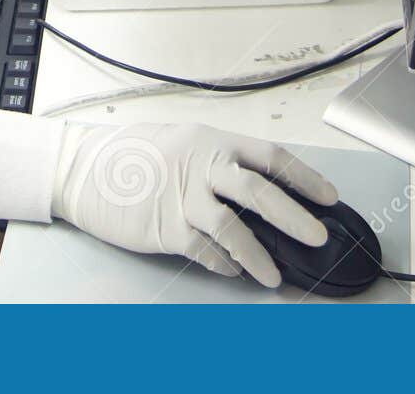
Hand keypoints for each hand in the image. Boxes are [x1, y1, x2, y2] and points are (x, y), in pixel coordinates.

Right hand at [50, 121, 337, 286]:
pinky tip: (233, 269)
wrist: (85, 167)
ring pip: (233, 227)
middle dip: (294, 216)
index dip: (304, 177)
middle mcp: (201, 164)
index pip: (269, 156)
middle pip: (258, 190)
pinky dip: (223, 263)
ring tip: (274, 274)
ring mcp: (182, 196)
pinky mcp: (165, 226)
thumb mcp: (184, 143)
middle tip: (317, 236)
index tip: (329, 197)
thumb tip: (264, 192)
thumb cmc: (136, 155)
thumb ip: (220, 163)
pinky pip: (205, 250)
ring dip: (260, 255)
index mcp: (212, 140)